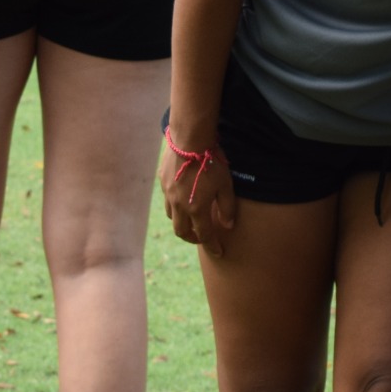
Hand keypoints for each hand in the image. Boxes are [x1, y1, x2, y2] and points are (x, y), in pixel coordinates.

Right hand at [160, 130, 236, 255]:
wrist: (190, 139)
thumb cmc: (212, 162)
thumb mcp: (226, 185)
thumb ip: (227, 207)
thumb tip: (227, 225)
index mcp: (195, 208)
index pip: (204, 235)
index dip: (212, 245)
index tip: (219, 252)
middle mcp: (179, 205)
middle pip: (182, 231)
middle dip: (193, 239)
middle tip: (202, 239)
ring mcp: (168, 194)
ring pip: (172, 217)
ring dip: (182, 223)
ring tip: (192, 221)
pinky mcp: (163, 182)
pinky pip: (167, 201)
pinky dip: (176, 208)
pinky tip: (183, 201)